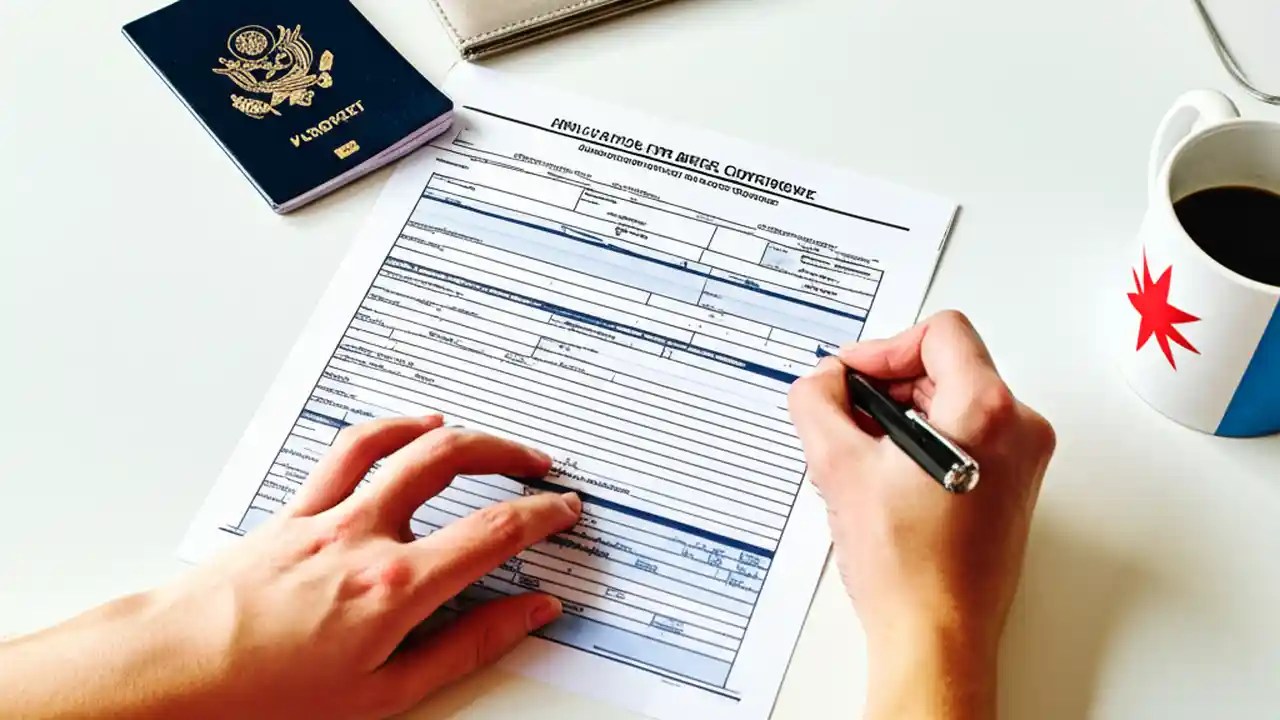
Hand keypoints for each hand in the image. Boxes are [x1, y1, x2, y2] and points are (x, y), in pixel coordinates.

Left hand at [0, 416, 581, 719]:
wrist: (174, 673)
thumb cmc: (266, 696)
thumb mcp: (385, 694)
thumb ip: (467, 646)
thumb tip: (525, 615)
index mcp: (395, 587)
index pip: (494, 532)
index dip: (542, 515)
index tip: (562, 511)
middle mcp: (363, 537)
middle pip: (453, 462)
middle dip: (508, 455)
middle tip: (537, 467)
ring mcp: (325, 516)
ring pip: (403, 445)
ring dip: (454, 432)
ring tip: (484, 439)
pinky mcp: (293, 512)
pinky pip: (348, 451)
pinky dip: (387, 430)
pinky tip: (406, 428)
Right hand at [788, 311, 1054, 719]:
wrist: (936, 632)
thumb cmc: (908, 568)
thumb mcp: (838, 466)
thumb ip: (817, 402)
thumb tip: (819, 381)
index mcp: (988, 411)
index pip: (939, 333)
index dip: (882, 349)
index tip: (851, 377)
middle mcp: (1018, 430)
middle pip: (947, 366)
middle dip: (888, 386)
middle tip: (846, 415)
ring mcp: (1022, 462)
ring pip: (954, 404)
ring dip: (901, 417)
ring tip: (860, 453)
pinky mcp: (1013, 489)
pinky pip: (966, 439)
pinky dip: (922, 444)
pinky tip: (885, 478)